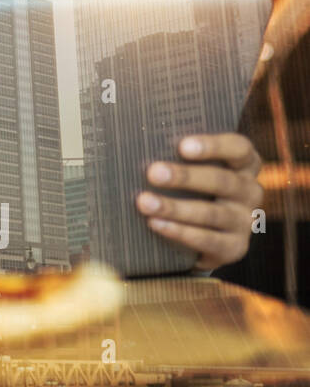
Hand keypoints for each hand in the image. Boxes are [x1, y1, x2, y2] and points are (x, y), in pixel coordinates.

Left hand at [135, 133, 262, 271]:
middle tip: (153, 173)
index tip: (182, 146)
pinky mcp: (235, 248)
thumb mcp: (189, 166)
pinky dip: (179, 232)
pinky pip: (208, 240)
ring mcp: (244, 221)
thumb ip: (175, 153)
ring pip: (212, 213)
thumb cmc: (188, 186)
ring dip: (175, 208)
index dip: (213, 146)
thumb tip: (136, 139)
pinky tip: (155, 224)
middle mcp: (250, 191)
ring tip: (144, 202)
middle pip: (222, 181)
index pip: (238, 148)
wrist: (200, 234)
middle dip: (185, 177)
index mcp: (243, 164)